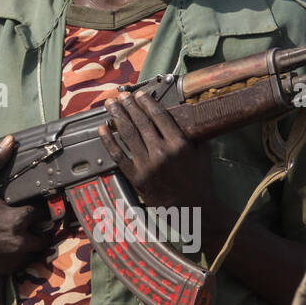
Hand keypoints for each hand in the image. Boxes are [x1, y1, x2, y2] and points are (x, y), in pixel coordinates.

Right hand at [0, 136, 53, 273]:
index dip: (35, 209)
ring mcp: (11, 259)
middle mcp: (19, 242)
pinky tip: (7, 246)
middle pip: (44, 237)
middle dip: (39, 229)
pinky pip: (20, 264)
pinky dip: (17, 256)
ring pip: (33, 252)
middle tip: (30, 222)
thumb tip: (11, 140)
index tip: (29, 205)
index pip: (39, 214)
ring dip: (30, 243)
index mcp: (16, 220)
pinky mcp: (3, 270)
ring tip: (19, 233)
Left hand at [99, 91, 212, 209]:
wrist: (194, 210)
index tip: (139, 94)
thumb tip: (187, 112)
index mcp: (179, 145)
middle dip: (129, 105)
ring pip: (128, 135)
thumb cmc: (199, 181)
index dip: (147, 102)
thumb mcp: (202, 153)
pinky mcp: (136, 178)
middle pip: (141, 122)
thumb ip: (194, 133)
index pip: (159, 116)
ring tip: (110, 105)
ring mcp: (147, 166)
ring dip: (117, 116)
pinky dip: (108, 141)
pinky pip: (118, 156)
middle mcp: (162, 153)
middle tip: (121, 95)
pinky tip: (102, 129)